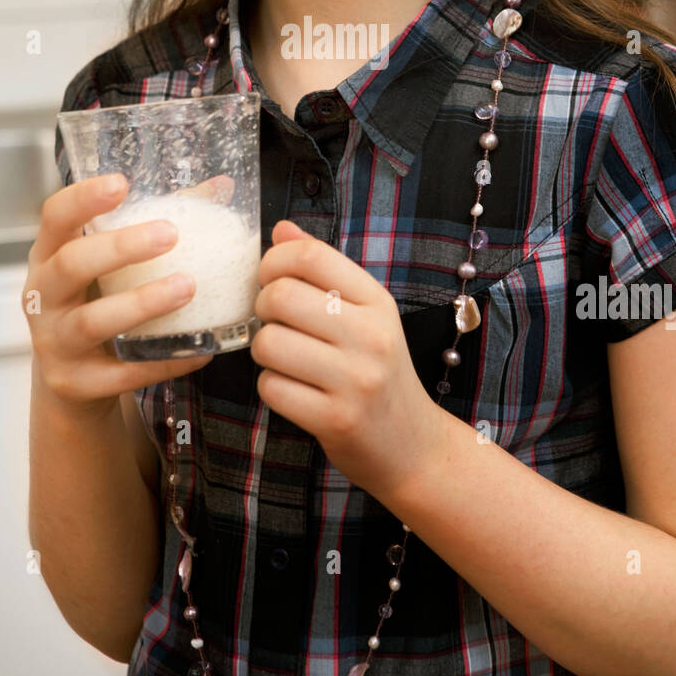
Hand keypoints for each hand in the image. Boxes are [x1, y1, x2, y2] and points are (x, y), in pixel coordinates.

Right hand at [24, 173, 214, 418]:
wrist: (70, 381)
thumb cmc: (96, 302)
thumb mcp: (108, 265)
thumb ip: (155, 221)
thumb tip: (220, 186)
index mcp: (49, 256)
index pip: (54, 217)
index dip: (82, 198)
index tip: (120, 183)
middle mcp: (43, 298)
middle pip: (71, 265)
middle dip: (120, 248)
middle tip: (170, 234)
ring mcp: (55, 343)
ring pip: (93, 322)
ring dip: (142, 303)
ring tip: (187, 287)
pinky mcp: (75, 383)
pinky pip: (121, 374)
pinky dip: (163, 362)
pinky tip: (200, 349)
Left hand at [250, 220, 443, 503]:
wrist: (413, 445)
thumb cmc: (378, 372)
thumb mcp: (364, 315)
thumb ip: (322, 270)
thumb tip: (280, 229)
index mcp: (377, 301)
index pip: (310, 256)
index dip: (273, 261)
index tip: (270, 278)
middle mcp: (372, 335)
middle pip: (280, 296)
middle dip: (262, 308)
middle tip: (276, 323)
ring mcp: (356, 379)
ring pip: (269, 343)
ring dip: (264, 351)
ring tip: (286, 359)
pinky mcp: (336, 419)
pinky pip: (271, 388)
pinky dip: (272, 387)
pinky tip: (293, 390)